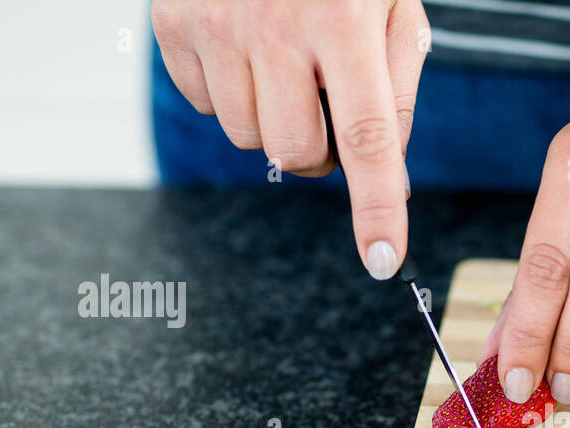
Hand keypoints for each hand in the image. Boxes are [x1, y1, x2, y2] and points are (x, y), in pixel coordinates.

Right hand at [152, 0, 427, 277]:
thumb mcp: (393, 6)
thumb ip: (397, 91)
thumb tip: (391, 178)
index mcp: (345, 21)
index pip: (367, 138)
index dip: (375, 208)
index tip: (382, 260)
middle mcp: (275, 26)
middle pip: (295, 152)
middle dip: (318, 152)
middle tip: (327, 110)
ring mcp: (215, 24)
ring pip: (247, 139)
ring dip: (273, 120)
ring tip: (285, 64)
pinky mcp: (172, 23)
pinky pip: (206, 106)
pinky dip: (231, 93)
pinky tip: (246, 48)